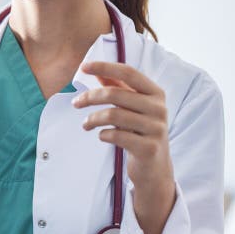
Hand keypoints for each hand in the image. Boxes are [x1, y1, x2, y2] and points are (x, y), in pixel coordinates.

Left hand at [73, 61, 175, 233]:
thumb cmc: (139, 131)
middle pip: (115, 94)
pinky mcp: (149, 148)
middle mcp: (159, 108)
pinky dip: (103, 134)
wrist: (155, 167)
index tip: (84, 66)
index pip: (128, 73)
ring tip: (85, 124)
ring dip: (92, 119)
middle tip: (75, 103)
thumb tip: (97, 72)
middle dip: (90, 97)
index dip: (105, 67)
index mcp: (155, 93)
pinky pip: (116, 135)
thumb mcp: (132, 107)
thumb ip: (117, 88)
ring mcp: (156, 128)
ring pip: (113, 115)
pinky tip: (101, 136)